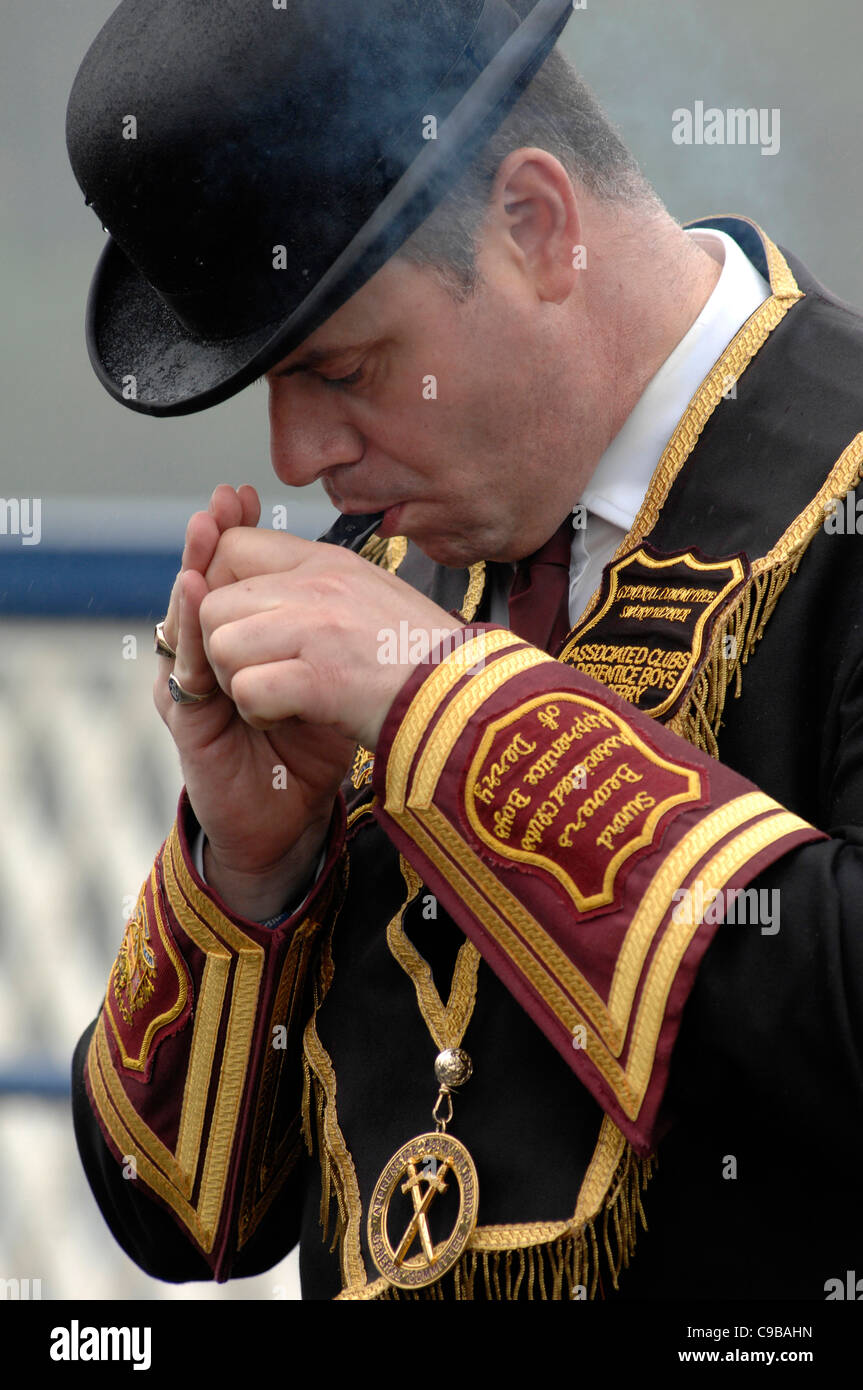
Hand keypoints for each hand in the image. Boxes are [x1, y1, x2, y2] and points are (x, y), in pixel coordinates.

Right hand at [155, 486, 353, 918]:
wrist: (294, 819)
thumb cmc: (317, 745)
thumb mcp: (335, 677)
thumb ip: (332, 634)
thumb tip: (362, 577)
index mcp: (250, 639)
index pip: (231, 572)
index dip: (230, 533)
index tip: (240, 495)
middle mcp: (216, 656)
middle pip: (202, 584)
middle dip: (208, 542)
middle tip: (218, 504)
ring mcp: (197, 686)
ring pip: (185, 620)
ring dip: (194, 573)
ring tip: (203, 532)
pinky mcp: (188, 721)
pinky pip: (180, 672)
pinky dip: (188, 635)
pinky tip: (195, 596)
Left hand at [200, 527, 464, 749]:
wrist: (472, 697)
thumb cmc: (425, 659)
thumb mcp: (372, 595)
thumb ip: (320, 586)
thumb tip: (270, 592)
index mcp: (326, 562)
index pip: (232, 547)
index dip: (218, 586)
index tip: (242, 625)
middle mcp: (316, 586)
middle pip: (214, 604)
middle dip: (225, 648)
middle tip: (262, 672)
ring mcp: (316, 629)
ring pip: (221, 646)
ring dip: (238, 682)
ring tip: (278, 696)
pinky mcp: (319, 679)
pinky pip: (246, 691)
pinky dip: (259, 713)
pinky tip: (291, 716)